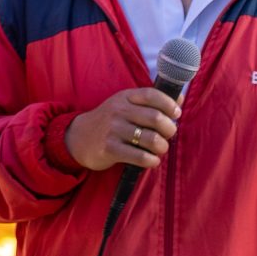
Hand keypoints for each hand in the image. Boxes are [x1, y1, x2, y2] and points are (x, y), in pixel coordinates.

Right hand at [62, 89, 179, 172]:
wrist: (78, 138)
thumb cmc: (109, 122)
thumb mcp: (124, 105)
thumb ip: (149, 102)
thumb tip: (179, 99)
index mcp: (124, 97)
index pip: (152, 94)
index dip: (169, 104)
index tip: (176, 114)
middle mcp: (118, 111)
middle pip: (156, 118)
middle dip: (170, 129)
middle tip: (168, 135)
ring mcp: (113, 129)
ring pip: (151, 139)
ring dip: (162, 147)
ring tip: (160, 149)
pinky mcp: (109, 148)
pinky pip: (140, 157)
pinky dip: (152, 160)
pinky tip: (151, 160)